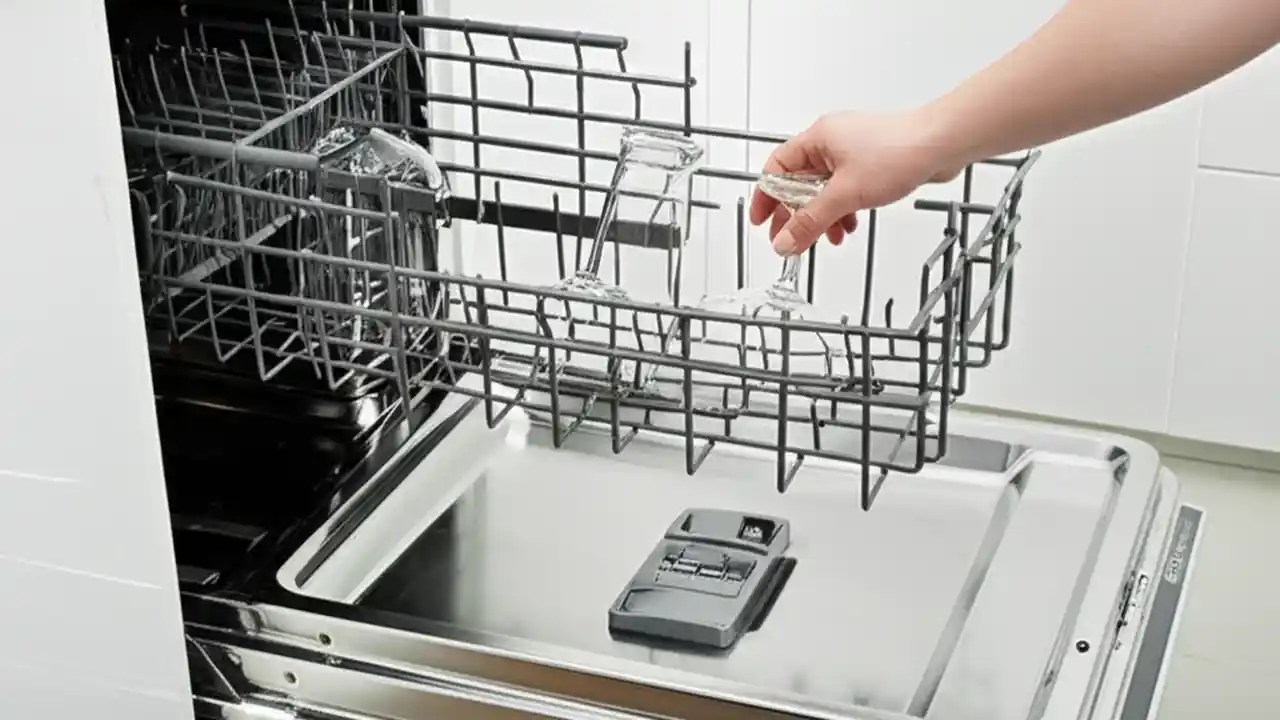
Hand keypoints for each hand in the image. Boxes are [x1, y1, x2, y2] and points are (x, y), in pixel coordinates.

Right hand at [750, 109, 960, 254]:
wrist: (942, 143)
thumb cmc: (900, 151)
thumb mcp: (845, 195)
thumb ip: (811, 222)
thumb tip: (785, 241)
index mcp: (817, 138)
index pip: (777, 168)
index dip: (766, 197)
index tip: (763, 222)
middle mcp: (832, 141)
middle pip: (799, 182)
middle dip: (796, 214)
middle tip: (790, 239)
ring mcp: (852, 152)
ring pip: (824, 189)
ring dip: (823, 216)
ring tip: (827, 238)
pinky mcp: (871, 163)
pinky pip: (846, 190)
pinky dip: (843, 209)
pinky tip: (850, 225)